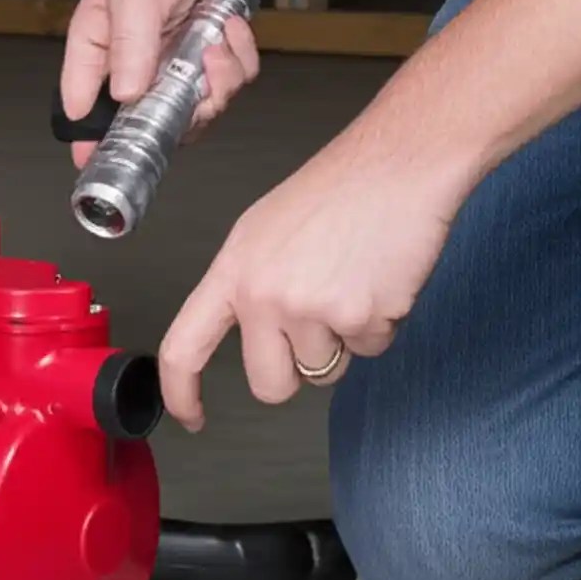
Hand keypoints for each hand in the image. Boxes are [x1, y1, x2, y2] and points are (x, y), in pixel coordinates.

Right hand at [60, 0, 258, 167]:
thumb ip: (131, 46)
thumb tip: (127, 96)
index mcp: (99, 49)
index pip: (85, 108)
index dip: (95, 142)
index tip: (107, 165)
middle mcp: (134, 60)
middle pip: (153, 120)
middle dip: (186, 112)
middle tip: (199, 86)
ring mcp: (172, 57)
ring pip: (199, 104)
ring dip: (221, 79)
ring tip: (217, 40)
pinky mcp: (205, 48)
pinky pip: (229, 77)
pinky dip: (240, 58)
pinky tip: (231, 26)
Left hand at [157, 137, 462, 431]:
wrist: (399, 163)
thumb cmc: (339, 190)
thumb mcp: (263, 232)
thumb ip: (247, 286)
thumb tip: (249, 334)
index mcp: (233, 271)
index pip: (184, 347)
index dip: (181, 393)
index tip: (191, 416)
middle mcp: (264, 294)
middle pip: (269, 385)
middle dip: (295, 372)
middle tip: (318, 321)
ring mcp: (311, 309)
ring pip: (324, 370)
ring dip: (343, 338)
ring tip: (352, 278)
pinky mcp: (361, 318)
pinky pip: (371, 350)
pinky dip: (381, 322)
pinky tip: (379, 277)